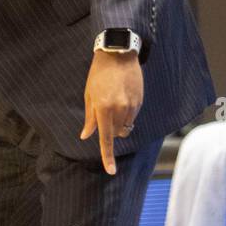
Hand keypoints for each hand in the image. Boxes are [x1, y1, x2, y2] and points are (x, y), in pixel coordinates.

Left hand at [80, 50, 142, 175]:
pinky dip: (127, 114)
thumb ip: (89, 118)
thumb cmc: (98, 75)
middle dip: (111, 130)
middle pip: (117, 134)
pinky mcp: (140, 101)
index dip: (108, 157)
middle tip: (105, 113)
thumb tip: (86, 136)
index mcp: (103, 109)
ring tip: (114, 102)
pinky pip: (133, 117)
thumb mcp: (89, 95)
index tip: (111, 171)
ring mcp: (131, 106)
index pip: (106, 139)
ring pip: (126, 127)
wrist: (118, 54)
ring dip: (120, 122)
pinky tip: (122, 97)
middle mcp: (119, 109)